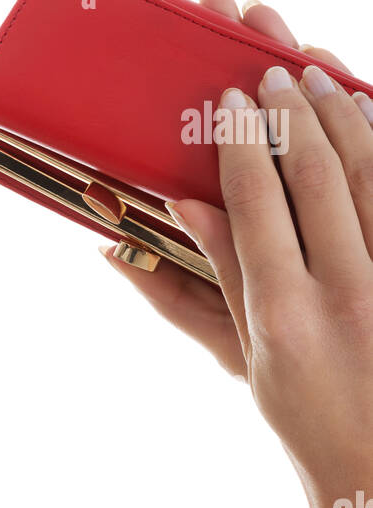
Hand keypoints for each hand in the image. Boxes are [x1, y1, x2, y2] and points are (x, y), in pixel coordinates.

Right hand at [101, 1, 372, 507]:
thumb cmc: (303, 414)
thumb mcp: (243, 357)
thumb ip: (210, 280)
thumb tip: (175, 211)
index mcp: (282, 315)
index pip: (258, 201)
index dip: (240, 144)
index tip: (227, 104)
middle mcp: (342, 291)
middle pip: (315, 172)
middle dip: (288, 111)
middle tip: (268, 73)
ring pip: (368, 171)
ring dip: (340, 113)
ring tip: (314, 77)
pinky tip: (364, 115)